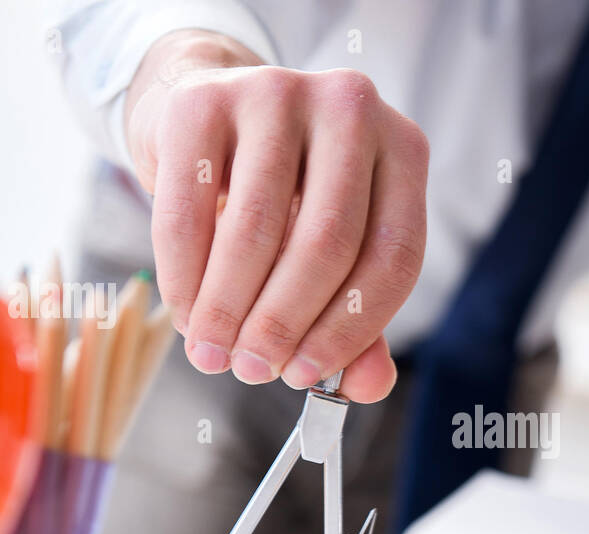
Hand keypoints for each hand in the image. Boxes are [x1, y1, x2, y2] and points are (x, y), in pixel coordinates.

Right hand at [123, 30, 428, 401]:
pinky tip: (185, 313)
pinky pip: (190, 210)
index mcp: (404, 150)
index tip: (304, 377)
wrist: (210, 118)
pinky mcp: (204, 99)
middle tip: (251, 371)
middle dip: (283, 324)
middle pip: (328, 243)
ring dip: (228, 309)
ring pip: (257, 229)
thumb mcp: (335, 253)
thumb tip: (366, 386)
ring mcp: (277, 91)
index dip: (350, 330)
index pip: (393, 257)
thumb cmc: (286, 198)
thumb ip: (357, 320)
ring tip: (213, 354)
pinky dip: (184, 275)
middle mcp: (352, 108)